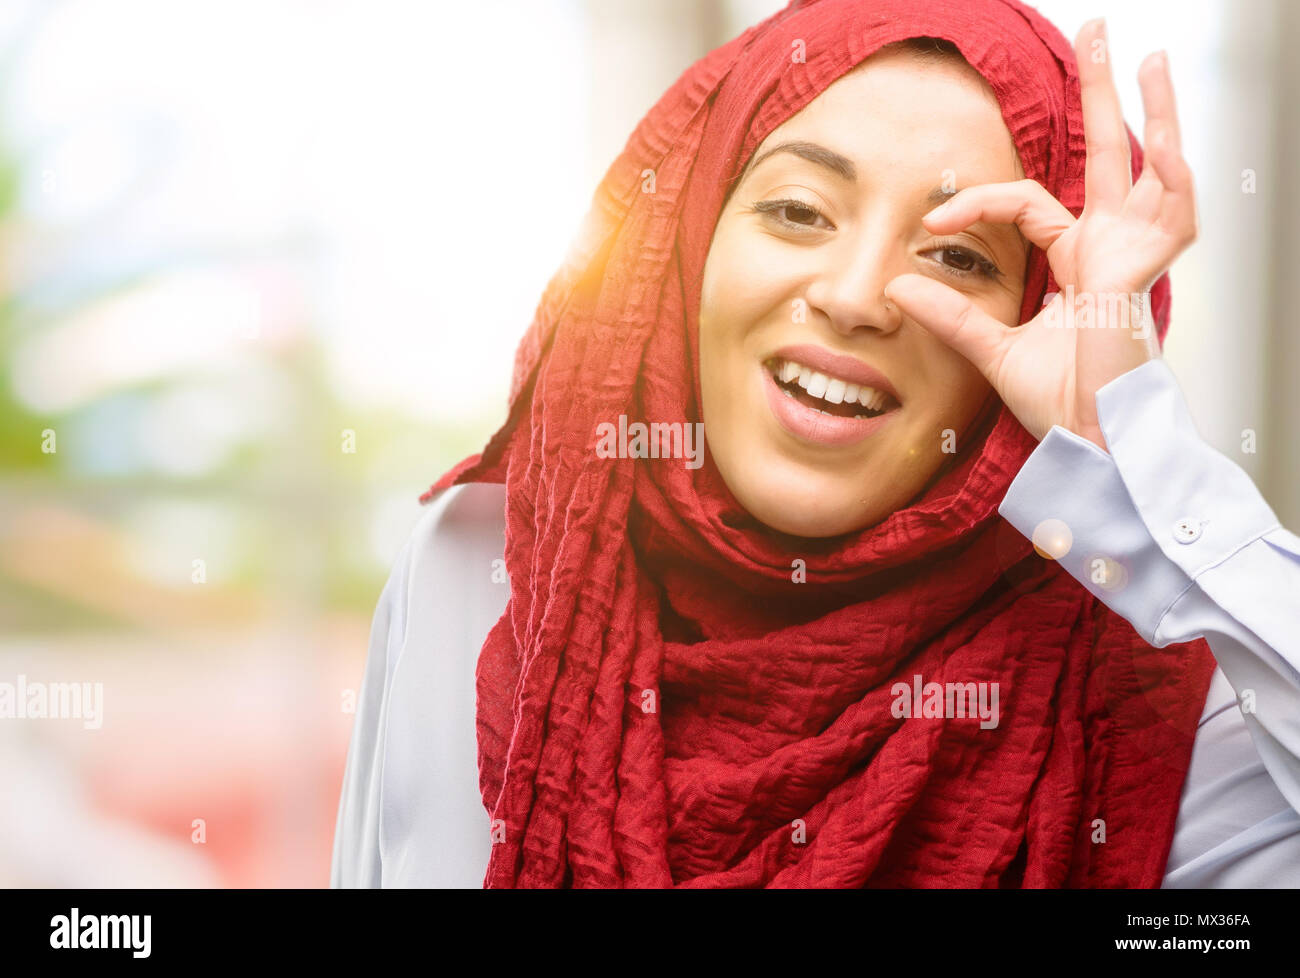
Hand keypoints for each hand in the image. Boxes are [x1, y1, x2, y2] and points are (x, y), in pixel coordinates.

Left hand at [882, 18, 1198, 451]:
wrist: (1089, 446)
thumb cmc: (1058, 408)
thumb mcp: (991, 351)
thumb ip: (951, 318)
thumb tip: (898, 286)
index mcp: (1078, 267)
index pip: (1028, 205)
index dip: (977, 202)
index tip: (932, 219)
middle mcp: (1109, 253)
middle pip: (1106, 161)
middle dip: (1105, 101)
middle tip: (1098, 38)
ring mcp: (1133, 259)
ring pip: (1148, 169)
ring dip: (1152, 113)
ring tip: (1150, 57)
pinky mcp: (1142, 274)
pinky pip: (1168, 211)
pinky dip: (1168, 171)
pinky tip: (1160, 134)